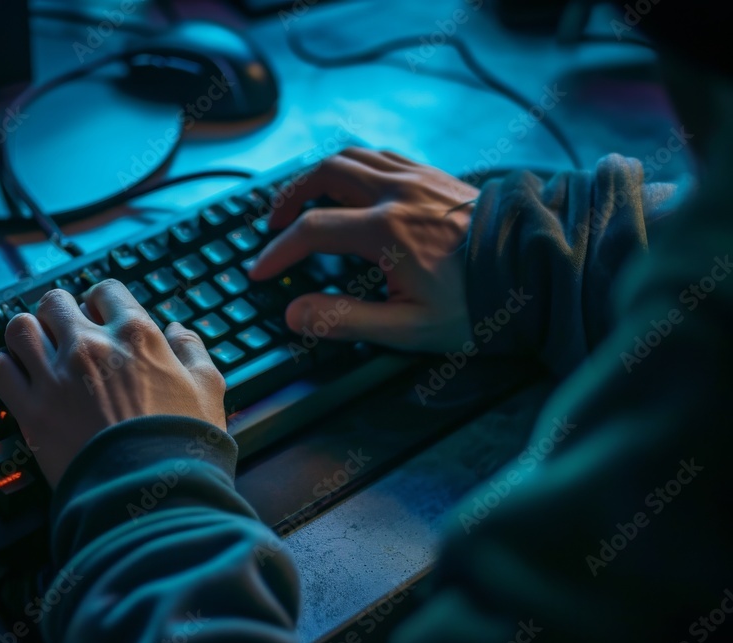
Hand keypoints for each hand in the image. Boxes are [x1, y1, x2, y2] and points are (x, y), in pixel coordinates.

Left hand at [0, 281, 226, 488]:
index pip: (105, 291)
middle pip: (55, 302)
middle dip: (59, 314)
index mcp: (136, 334)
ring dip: (27, 336)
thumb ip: (193, 351)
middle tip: (65, 336)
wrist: (150, 491)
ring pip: (19, 327)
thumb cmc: (182, 442)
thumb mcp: (208, 389)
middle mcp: (90, 345)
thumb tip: (177, 330)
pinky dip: (4, 369)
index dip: (101, 302)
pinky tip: (18, 379)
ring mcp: (56, 375)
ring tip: (37, 353)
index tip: (99, 318)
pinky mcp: (30, 409)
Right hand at [249, 147, 478, 352]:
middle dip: (291, 196)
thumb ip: (345, 321)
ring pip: (354, 156)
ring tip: (305, 198)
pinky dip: (356, 164)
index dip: (277, 251)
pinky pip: (385, 154)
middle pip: (325, 173)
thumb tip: (295, 314)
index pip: (312, 231)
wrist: (540, 274)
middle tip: (274, 223)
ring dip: (320, 174)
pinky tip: (355, 184)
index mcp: (387, 231)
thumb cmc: (479, 307)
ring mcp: (420, 178)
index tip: (260, 270)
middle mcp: (399, 194)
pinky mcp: (438, 175)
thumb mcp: (409, 329)